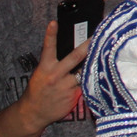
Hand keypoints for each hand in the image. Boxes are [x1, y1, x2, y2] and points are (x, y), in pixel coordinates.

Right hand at [0, 21, 89, 136]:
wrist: (33, 113)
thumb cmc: (39, 89)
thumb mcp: (41, 73)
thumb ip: (54, 63)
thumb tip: (71, 51)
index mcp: (45, 67)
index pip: (48, 48)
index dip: (51, 35)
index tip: (53, 23)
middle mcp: (55, 75)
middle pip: (74, 57)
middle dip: (86, 46)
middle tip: (97, 36)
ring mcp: (65, 87)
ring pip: (83, 72)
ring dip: (91, 67)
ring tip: (104, 58)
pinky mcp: (73, 97)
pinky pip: (85, 85)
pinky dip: (90, 82)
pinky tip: (96, 80)